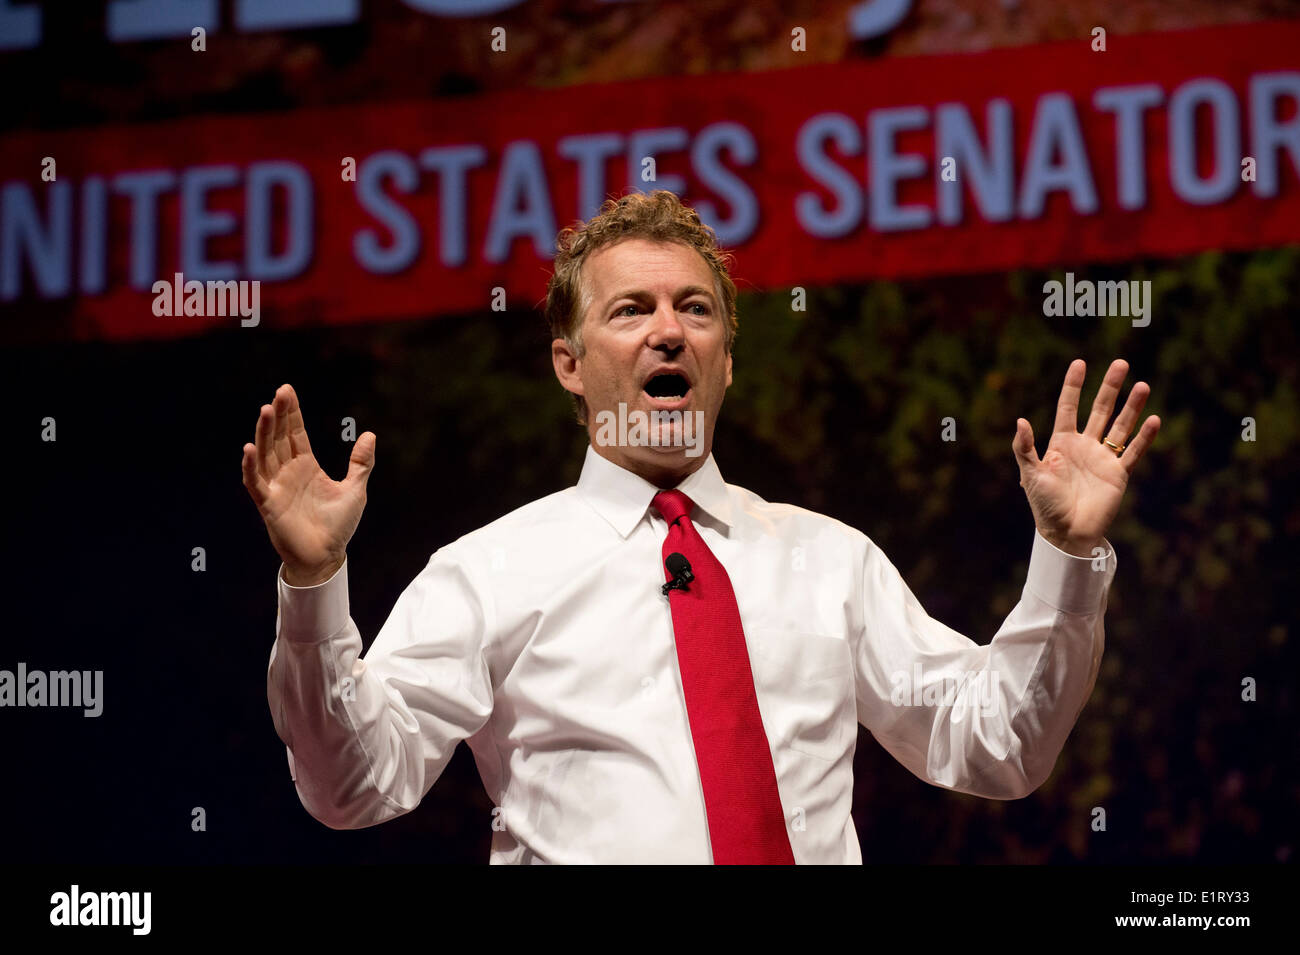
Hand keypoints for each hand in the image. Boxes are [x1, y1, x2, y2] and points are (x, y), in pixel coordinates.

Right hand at [241, 384, 375, 585]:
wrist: (326, 557)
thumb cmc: (338, 526)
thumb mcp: (354, 490)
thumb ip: (360, 464)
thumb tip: (370, 435)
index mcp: (306, 466)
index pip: (295, 434)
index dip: (292, 413)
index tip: (287, 390)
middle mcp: (288, 472)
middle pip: (279, 438)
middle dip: (279, 415)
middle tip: (280, 392)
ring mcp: (276, 487)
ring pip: (266, 454)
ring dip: (264, 433)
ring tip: (266, 410)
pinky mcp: (268, 504)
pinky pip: (255, 482)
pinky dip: (250, 467)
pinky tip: (249, 449)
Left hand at [1011, 359, 1159, 556]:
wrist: (1066, 534)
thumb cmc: (1045, 506)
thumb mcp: (1030, 474)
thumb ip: (1024, 448)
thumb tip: (1021, 421)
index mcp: (1061, 444)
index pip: (1068, 408)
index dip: (1073, 386)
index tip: (1080, 363)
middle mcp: (1084, 446)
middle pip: (1099, 410)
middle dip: (1110, 387)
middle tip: (1121, 364)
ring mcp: (1103, 458)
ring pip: (1120, 426)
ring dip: (1131, 407)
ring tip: (1142, 385)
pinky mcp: (1118, 474)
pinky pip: (1133, 452)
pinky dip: (1144, 437)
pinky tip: (1153, 420)